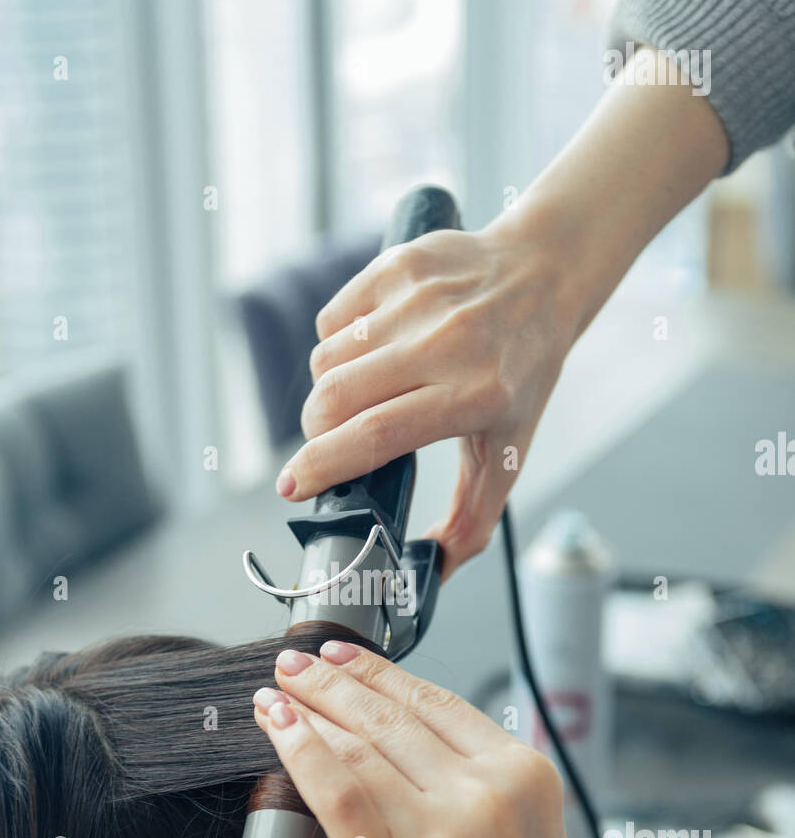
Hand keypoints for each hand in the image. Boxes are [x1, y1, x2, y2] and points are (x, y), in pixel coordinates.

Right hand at [275, 53, 728, 580]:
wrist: (544, 275)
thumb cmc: (522, 374)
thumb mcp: (509, 451)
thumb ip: (472, 520)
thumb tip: (434, 573)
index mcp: (474, 395)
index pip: (377, 434)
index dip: (324, 465)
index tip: (292, 488)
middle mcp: (446, 343)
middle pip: (337, 397)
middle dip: (317, 432)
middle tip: (332, 444)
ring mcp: (419, 299)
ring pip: (327, 359)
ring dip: (329, 389)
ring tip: (363, 394)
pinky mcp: (399, 265)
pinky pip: (333, 320)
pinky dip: (338, 345)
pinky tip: (371, 351)